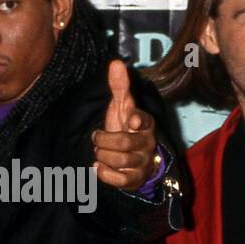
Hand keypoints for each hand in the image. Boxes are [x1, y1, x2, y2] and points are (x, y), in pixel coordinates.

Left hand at [91, 59, 157, 189]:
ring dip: (103, 156)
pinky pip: (121, 181)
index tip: (132, 120)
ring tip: (99, 152)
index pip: (146, 120)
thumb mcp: (121, 106)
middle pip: (125, 143)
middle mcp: (147, 143)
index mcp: (145, 123)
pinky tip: (97, 166)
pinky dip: (105, 174)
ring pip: (122, 161)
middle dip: (104, 141)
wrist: (132, 157)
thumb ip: (119, 86)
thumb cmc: (126, 127)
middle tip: (97, 139)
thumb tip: (116, 62)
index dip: (139, 120)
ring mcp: (143, 162)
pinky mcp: (136, 179)